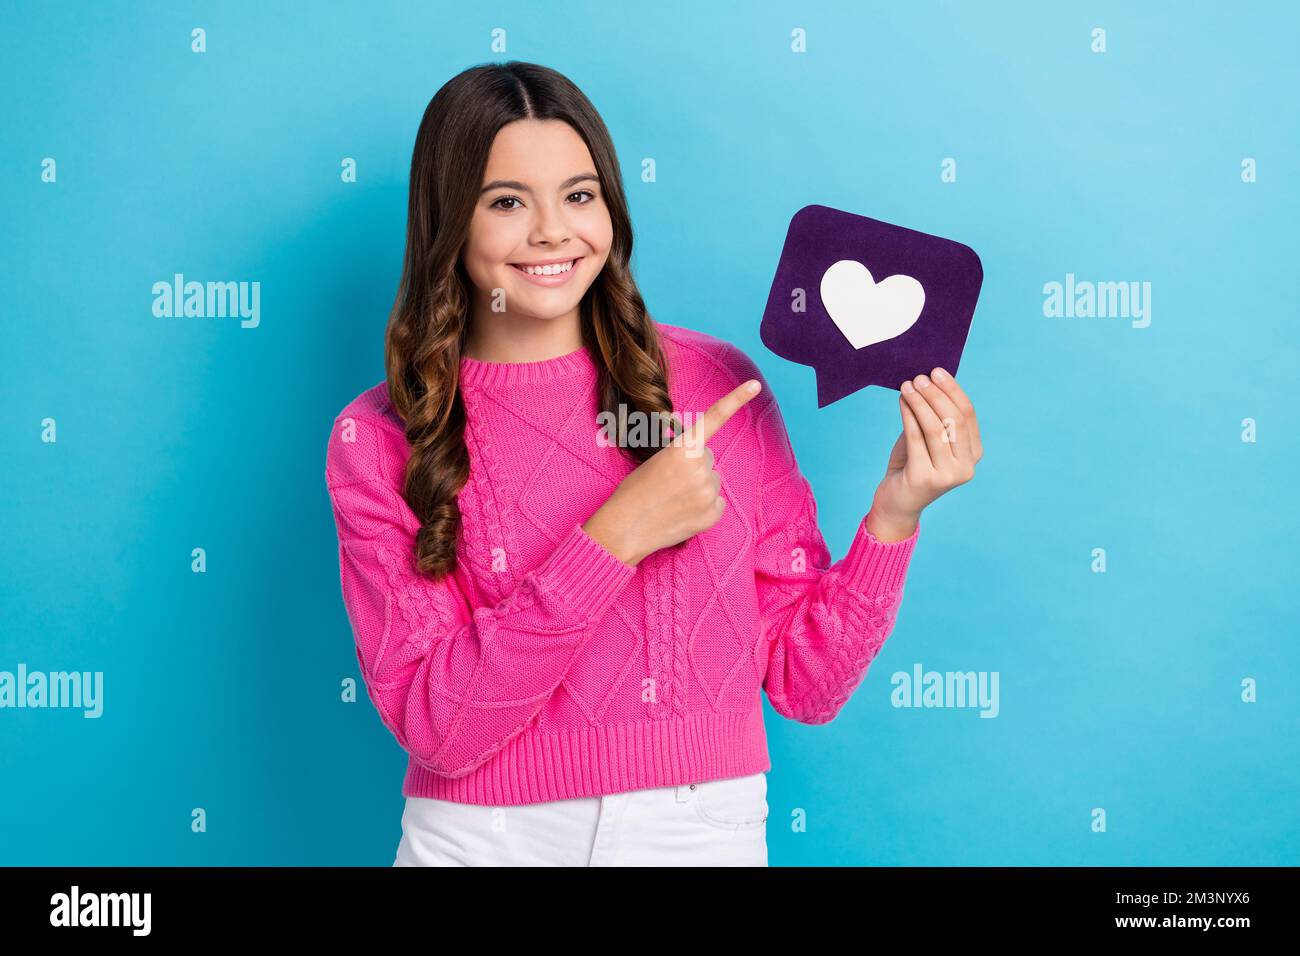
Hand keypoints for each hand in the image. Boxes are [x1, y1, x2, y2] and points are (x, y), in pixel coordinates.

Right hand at [583, 379, 762, 565]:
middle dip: (693, 466)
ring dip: (698, 487)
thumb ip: (683, 455)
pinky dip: (703, 508)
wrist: (625, 529)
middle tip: (669, 483)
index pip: (713, 418)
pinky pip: (717, 503)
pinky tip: (684, 513)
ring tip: (673, 500)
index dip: (736, 399)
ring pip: (712, 480)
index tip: (755, 384)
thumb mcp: (655, 462)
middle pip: (707, 457)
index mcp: (682, 449)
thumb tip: (702, 462)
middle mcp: (700, 467)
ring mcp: (709, 492)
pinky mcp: (713, 514)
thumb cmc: (634, 492)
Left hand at [868, 367, 982, 540]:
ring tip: (908, 385)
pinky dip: (908, 415)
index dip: (953, 390)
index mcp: (973, 454)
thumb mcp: (927, 438)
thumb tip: (929, 380)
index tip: (937, 371)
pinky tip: (902, 401)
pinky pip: (916, 438)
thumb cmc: (912, 465)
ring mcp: (947, 475)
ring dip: (920, 402)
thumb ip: (933, 416)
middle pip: (954, 419)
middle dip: (936, 394)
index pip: (968, 415)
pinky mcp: (925, 478)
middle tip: (919, 377)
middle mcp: (966, 466)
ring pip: (935, 427)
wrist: (897, 502)